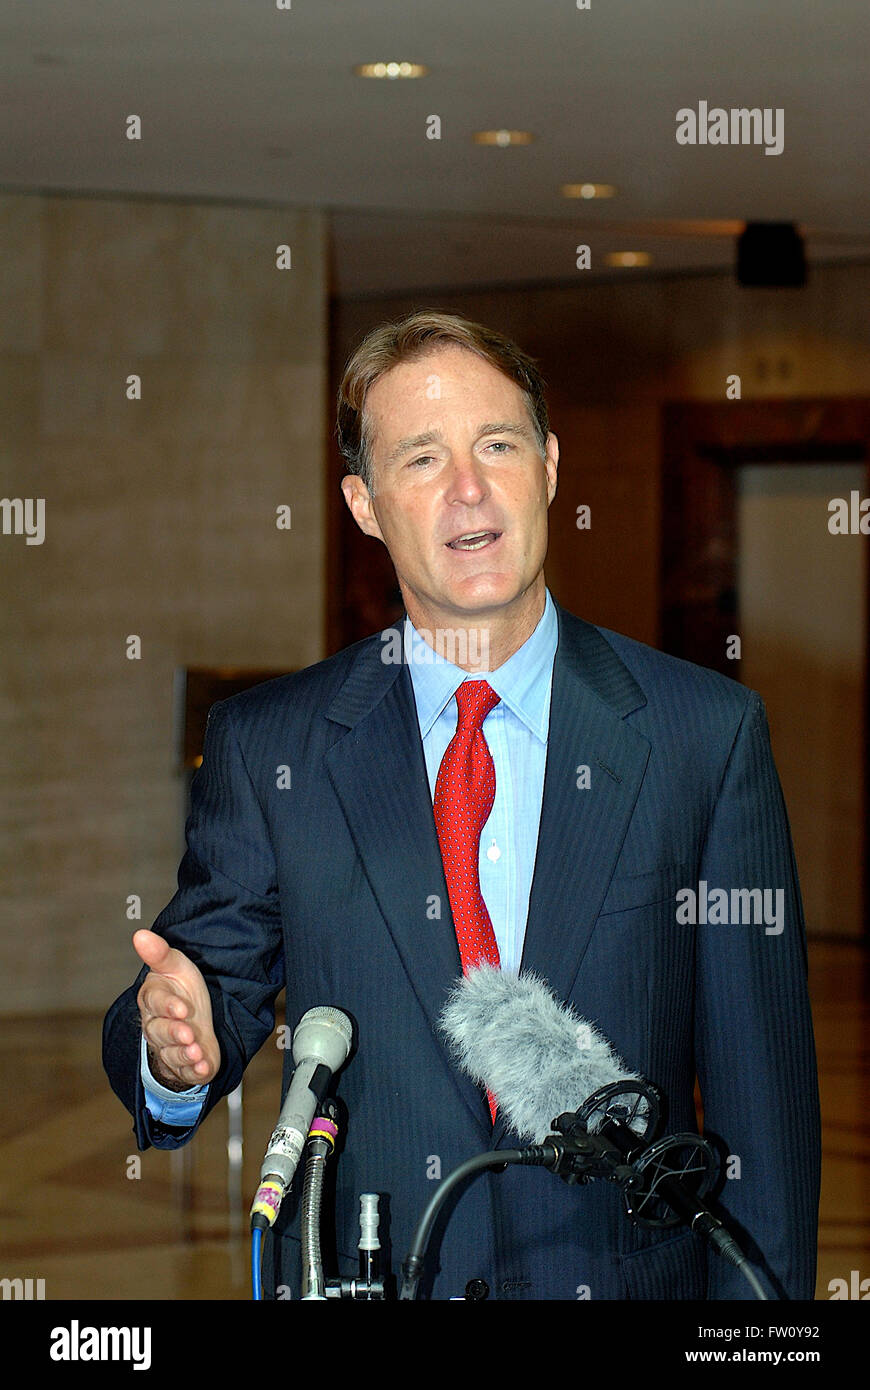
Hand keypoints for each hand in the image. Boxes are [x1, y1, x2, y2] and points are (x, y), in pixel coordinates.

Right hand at [134, 929, 220, 1090]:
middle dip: (175, 1033)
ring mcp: (170, 1047)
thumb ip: (160, 954)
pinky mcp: (184, 1064)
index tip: (182, 1007)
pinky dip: (194, 1072)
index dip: (168, 1006)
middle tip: (189, 1033)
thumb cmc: (181, 989)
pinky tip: (204, 1068)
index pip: (155, 1003)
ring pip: (172, 1053)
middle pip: (160, 1032)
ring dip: (184, 1054)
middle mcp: (157, 1026)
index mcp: (153, 1000)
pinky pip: (186, 1072)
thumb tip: (140, 934)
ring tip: (197, 1051)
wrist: (193, 1018)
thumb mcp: (176, 967)